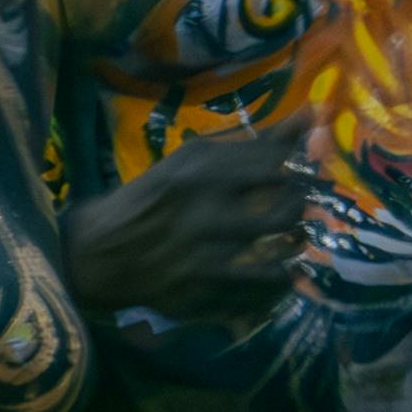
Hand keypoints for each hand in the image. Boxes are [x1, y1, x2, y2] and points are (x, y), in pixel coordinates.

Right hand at [61, 125, 313, 329]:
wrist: (100, 251)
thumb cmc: (152, 198)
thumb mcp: (192, 161)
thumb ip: (253, 143)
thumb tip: (311, 116)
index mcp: (200, 171)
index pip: (279, 166)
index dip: (304, 170)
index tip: (305, 174)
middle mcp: (203, 213)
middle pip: (286, 212)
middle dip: (302, 210)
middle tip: (300, 208)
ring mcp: (201, 259)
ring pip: (279, 260)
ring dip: (293, 250)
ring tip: (291, 240)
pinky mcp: (200, 296)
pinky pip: (259, 295)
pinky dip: (275, 284)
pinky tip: (275, 272)